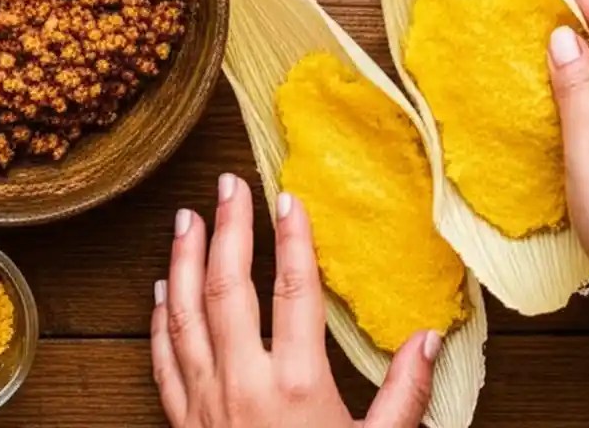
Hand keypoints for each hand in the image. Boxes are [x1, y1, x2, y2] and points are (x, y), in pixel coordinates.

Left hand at [151, 174, 442, 427]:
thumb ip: (405, 394)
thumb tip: (429, 338)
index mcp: (298, 385)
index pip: (292, 290)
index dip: (292, 239)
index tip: (287, 198)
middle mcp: (243, 384)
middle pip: (228, 288)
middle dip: (228, 229)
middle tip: (226, 184)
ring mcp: (204, 404)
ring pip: (184, 315)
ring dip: (184, 261)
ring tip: (186, 220)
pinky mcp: (183, 424)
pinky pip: (163, 360)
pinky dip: (159, 319)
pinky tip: (160, 290)